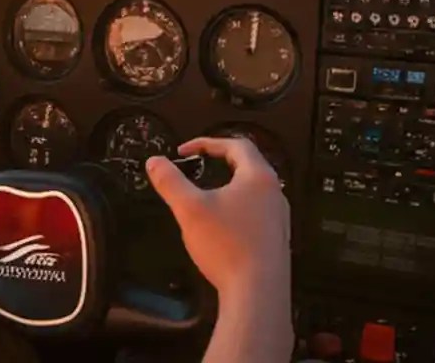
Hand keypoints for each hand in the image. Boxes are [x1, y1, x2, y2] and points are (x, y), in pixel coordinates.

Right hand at [146, 137, 289, 300]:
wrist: (258, 292)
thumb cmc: (226, 244)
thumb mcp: (189, 209)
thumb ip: (170, 181)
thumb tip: (154, 161)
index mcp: (258, 176)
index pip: (236, 145)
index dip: (207, 142)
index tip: (184, 151)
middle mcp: (275, 192)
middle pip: (249, 164)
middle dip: (220, 161)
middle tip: (198, 166)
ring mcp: (280, 217)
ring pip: (254, 189)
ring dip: (231, 185)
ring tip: (209, 193)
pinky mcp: (278, 238)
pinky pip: (258, 211)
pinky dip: (239, 206)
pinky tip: (223, 224)